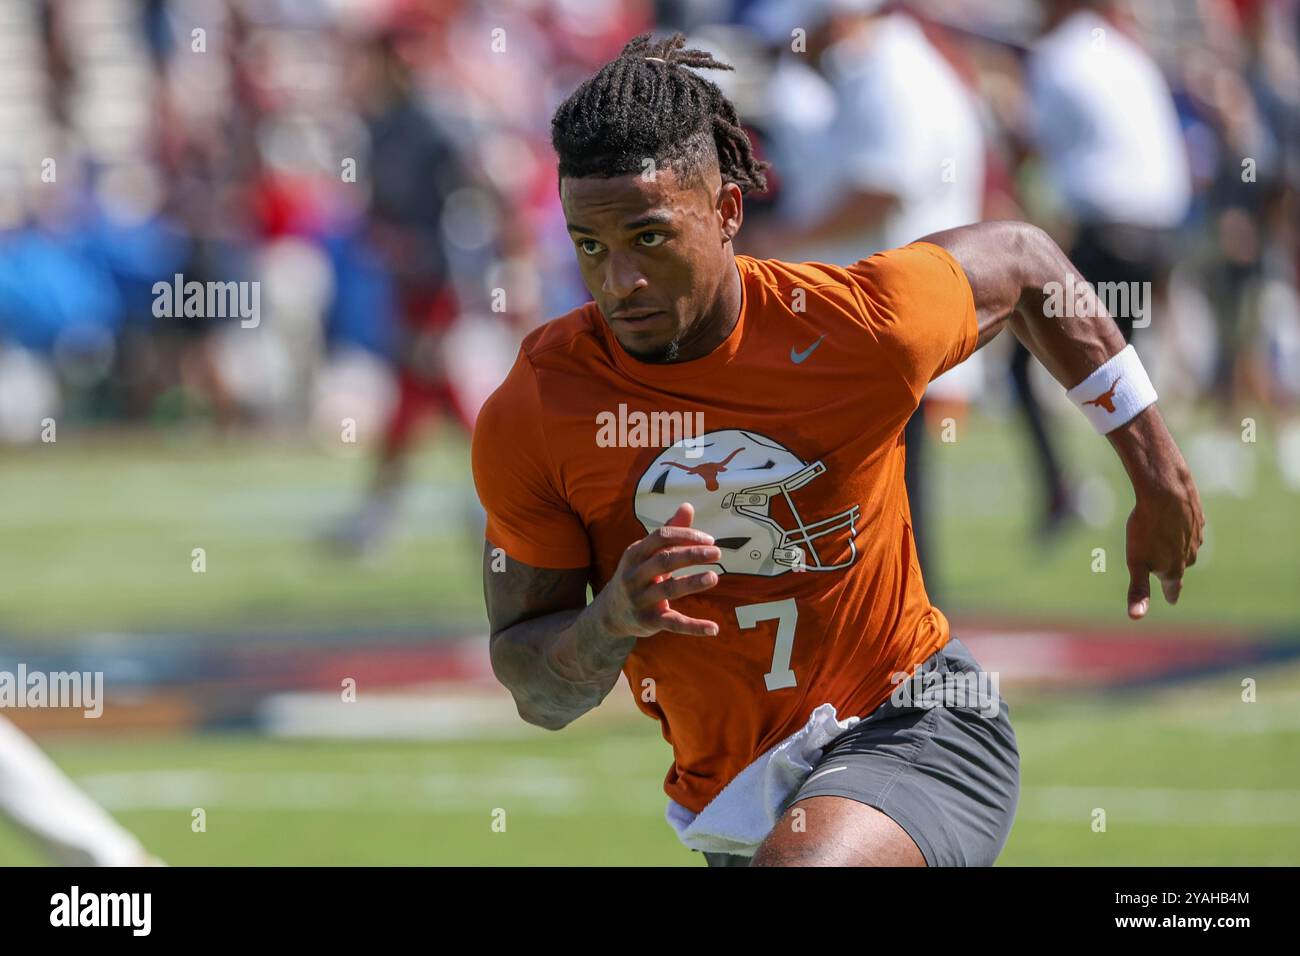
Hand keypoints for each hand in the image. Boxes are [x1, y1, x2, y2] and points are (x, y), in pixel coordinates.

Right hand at [591, 502, 721, 637]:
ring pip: (668, 590)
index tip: (709, 539)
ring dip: (691, 582)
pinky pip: (673, 623)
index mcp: (635, 553)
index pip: (660, 537)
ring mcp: (640, 599)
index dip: (685, 535)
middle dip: (691, 555)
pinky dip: (694, 627)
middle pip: (664, 560)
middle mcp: (634, 575)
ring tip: (714, 577)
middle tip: (717, 552)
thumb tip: (688, 506)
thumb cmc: (637, 575)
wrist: (610, 613)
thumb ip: (669, 532)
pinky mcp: (648, 622)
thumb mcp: (647, 554)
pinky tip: (714, 628)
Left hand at [1124, 473, 1204, 619]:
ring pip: (1186, 547)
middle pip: (1179, 566)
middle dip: (1172, 569)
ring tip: (1167, 543)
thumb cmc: (1146, 529)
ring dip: (1178, 547)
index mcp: (1174, 570)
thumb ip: (1138, 590)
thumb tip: (1136, 617)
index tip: (1171, 600)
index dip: (1170, 594)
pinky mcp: (1198, 518)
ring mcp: (1196, 537)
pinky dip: (1183, 528)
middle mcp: (1189, 556)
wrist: (1166, 492)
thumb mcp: (1136, 563)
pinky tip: (1175, 521)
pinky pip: (1190, 527)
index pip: (1173, 587)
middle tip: (1166, 570)